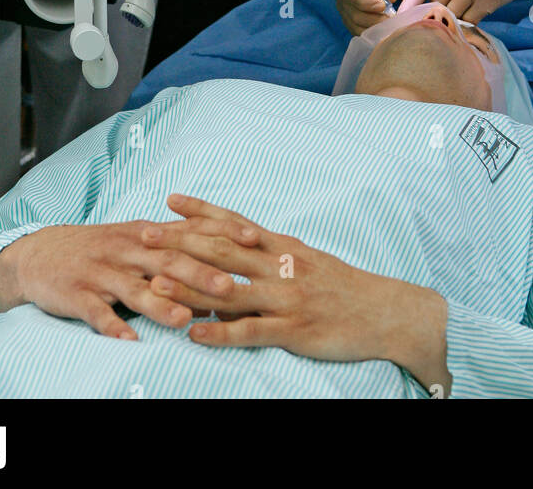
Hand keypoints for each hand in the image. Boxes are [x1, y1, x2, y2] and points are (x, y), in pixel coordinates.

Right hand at [0, 219, 258, 339]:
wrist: (41, 253)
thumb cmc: (101, 248)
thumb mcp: (137, 239)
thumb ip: (177, 247)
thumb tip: (223, 261)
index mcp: (146, 234)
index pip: (189, 230)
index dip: (222, 233)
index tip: (255, 239)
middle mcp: (127, 249)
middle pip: (168, 260)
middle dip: (200, 273)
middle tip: (231, 287)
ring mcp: (102, 272)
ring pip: (135, 288)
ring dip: (160, 305)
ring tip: (186, 320)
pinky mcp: (78, 295)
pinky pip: (97, 314)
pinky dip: (113, 327)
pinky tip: (130, 342)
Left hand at [142, 195, 449, 388]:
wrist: (387, 312)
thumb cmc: (344, 287)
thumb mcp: (309, 259)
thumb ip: (273, 253)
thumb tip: (239, 243)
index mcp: (283, 247)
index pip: (234, 222)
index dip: (201, 210)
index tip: (169, 200)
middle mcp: (280, 266)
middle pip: (222, 249)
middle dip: (180, 241)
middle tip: (145, 233)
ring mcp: (286, 298)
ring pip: (229, 287)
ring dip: (189, 283)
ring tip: (155, 280)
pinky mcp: (294, 330)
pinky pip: (251, 330)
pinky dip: (220, 331)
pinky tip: (194, 332)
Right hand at [334, 0, 407, 35]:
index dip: (367, 4)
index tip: (384, 6)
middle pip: (355, 15)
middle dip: (375, 20)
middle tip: (393, 19)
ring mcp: (344, 10)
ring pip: (357, 26)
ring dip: (375, 29)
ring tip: (391, 24)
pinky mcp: (350, 20)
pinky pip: (359, 31)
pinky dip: (372, 33)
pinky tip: (385, 28)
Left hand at [399, 0, 532, 23]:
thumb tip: (427, 2)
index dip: (411, 0)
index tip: (400, 14)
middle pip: (438, 0)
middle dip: (434, 12)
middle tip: (431, 23)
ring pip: (454, 12)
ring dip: (451, 21)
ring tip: (450, 25)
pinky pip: (471, 19)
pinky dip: (467, 24)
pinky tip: (467, 25)